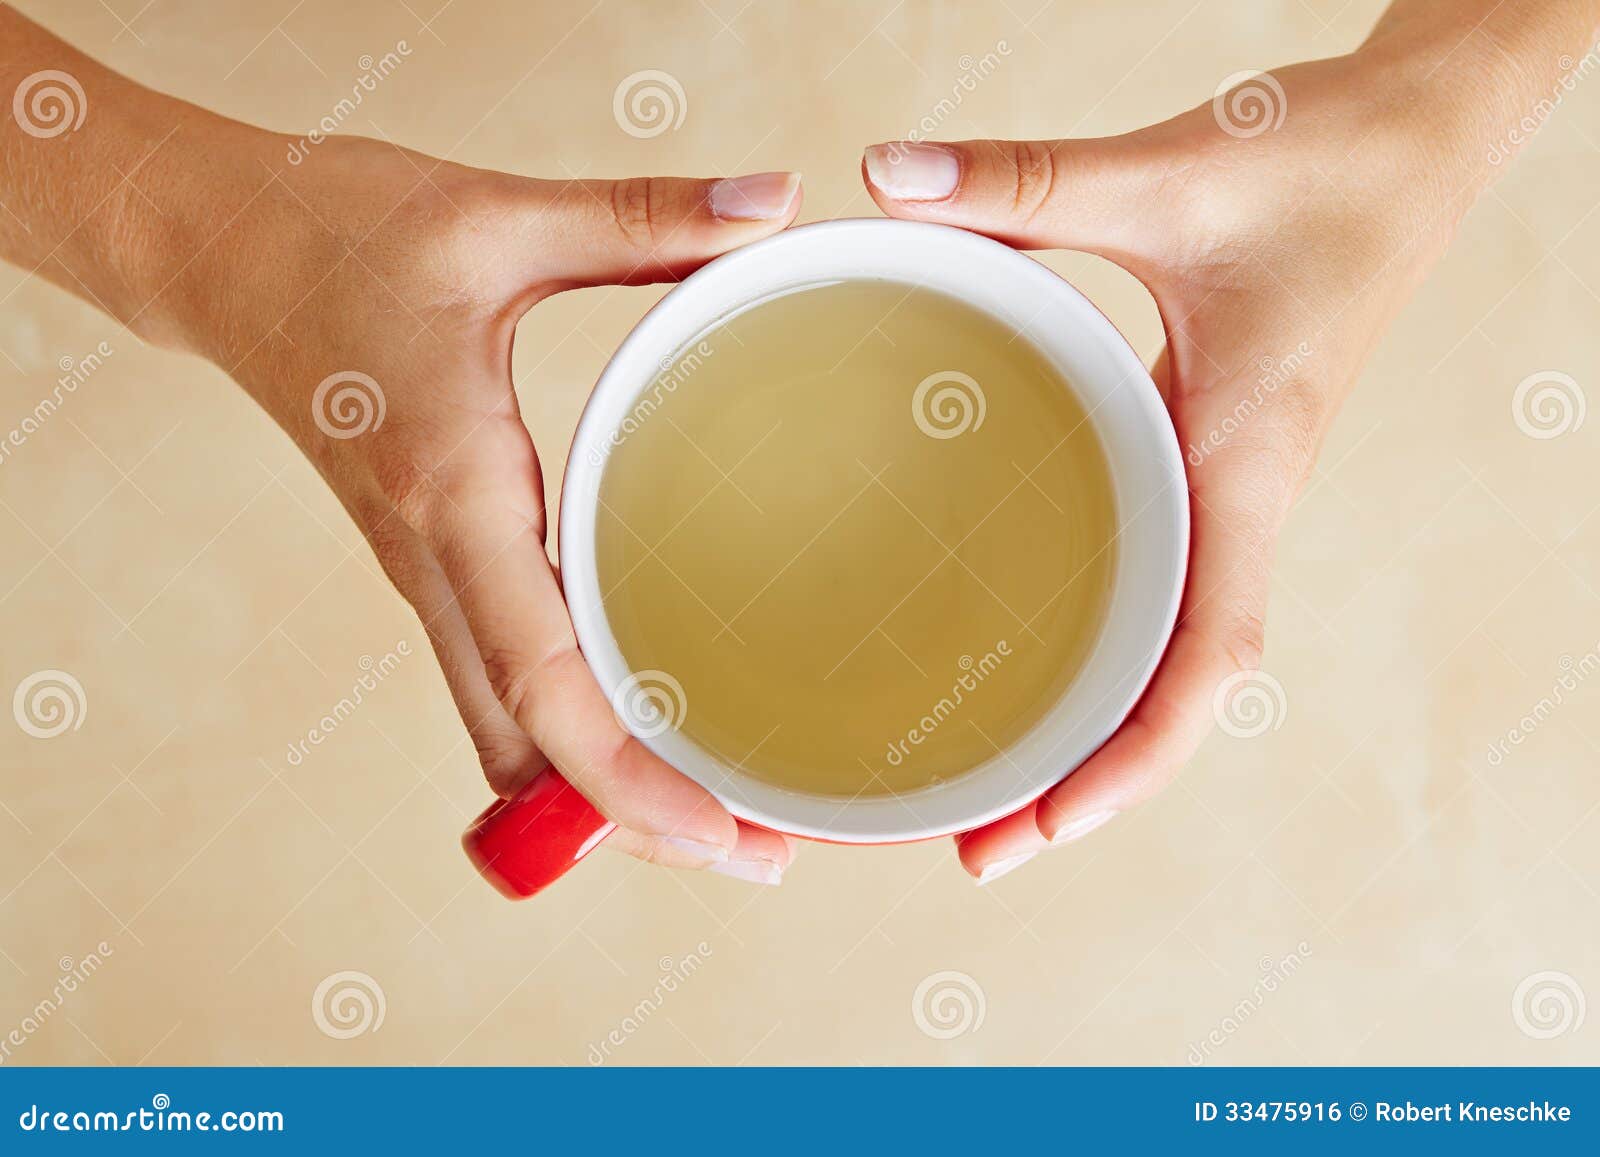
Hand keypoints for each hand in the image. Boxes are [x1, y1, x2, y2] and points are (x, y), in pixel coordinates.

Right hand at [167, 131, 803, 880]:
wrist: (216, 252)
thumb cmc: (337, 234)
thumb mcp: (492, 216)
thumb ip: (639, 219)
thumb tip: (770, 205)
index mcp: (456, 490)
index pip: (542, 673)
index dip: (626, 775)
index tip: (716, 834)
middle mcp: (437, 559)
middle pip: (529, 746)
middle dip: (638, 822)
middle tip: (763, 855)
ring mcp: (428, 575)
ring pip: (507, 734)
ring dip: (599, 795)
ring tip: (720, 815)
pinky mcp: (432, 566)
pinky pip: (496, 685)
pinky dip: (565, 738)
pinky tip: (640, 734)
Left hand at [860, 14, 1566, 881]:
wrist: (1415, 136)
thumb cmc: (1324, 163)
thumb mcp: (1168, 174)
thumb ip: (1025, 180)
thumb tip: (885, 178)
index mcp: (1244, 464)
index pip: (1210, 655)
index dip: (1137, 758)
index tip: (1048, 824)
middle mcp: (1235, 497)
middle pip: (1174, 687)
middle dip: (1091, 781)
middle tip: (978, 842)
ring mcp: (1222, 484)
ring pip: (1166, 644)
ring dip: (1093, 725)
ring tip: (994, 785)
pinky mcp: (1205, 451)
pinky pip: (1158, 577)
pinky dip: (1104, 637)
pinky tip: (1029, 639)